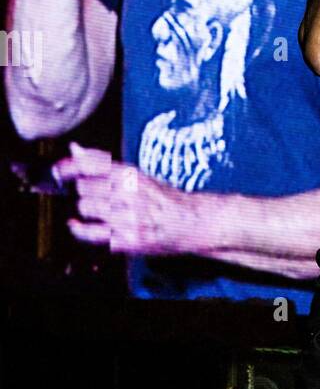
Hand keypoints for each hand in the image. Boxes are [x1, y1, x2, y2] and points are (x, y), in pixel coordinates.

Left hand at [52, 142, 199, 254]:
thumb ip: (102, 163)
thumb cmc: (164, 200)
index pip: (92, 165)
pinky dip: (80, 229)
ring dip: (87, 210)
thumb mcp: (137, 175)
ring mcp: (128, 218)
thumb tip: (74, 149)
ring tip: (100, 211)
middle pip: (84, 188)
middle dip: (84, 191)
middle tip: (95, 195)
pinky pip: (91, 233)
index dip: (69, 167)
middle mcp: (130, 194)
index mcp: (132, 175)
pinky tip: (78, 225)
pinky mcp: (127, 240)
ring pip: (86, 208)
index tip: (58, 171)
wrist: (192, 224)